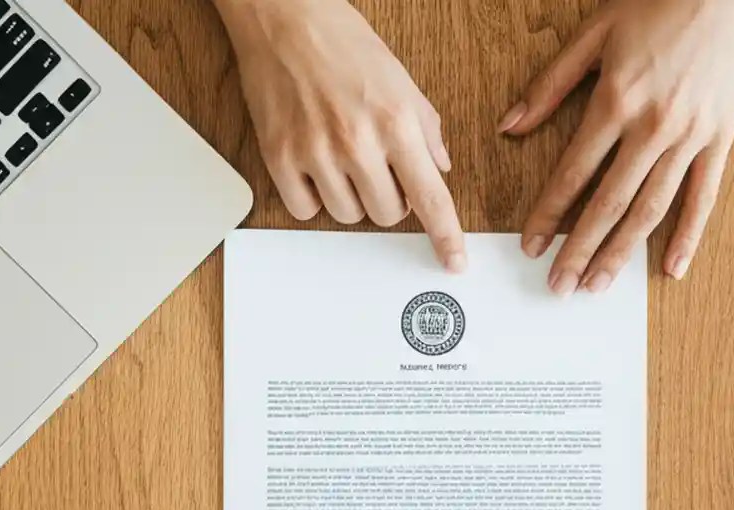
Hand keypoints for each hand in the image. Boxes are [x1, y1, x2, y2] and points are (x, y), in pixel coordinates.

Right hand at [215, 0, 465, 271]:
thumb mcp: (402, 80)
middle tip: (376, 167)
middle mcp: (358, 141)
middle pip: (387, 215)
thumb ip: (426, 130)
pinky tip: (314, 164)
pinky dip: (312, 197)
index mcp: (396, 121)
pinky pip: (305, 209)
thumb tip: (438, 171)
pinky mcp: (280, 157)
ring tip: (341, 156)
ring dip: (351, 197)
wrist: (285, 18)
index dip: (445, 236)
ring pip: (347, 216)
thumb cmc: (343, 44)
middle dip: (389, 200)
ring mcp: (316, 152)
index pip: (431, 196)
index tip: (454, 262)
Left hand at [499, 0, 733, 293]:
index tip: (531, 246)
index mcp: (615, 102)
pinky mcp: (721, 139)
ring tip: (597, 284)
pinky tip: (672, 268)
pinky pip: (703, 197)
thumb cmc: (656, 3)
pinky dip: (688, 236)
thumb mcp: (593, 34)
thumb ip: (549, 85)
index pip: (572, 174)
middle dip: (579, 250)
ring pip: (651, 209)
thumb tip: (509, 127)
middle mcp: (653, 127)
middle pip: (608, 204)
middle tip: (558, 286)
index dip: (548, 215)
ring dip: (621, 252)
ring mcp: (691, 137)